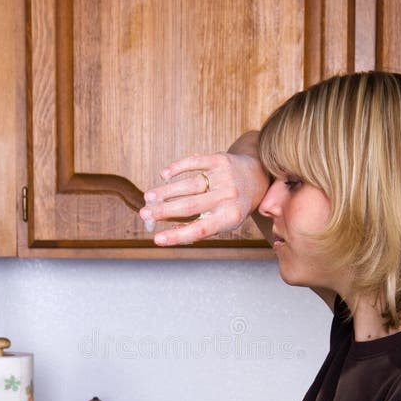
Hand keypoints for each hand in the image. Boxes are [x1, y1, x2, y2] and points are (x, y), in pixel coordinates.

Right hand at [140, 143, 270, 246]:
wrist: (257, 176)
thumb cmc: (234, 204)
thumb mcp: (224, 220)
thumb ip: (200, 227)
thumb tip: (169, 234)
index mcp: (230, 217)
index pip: (200, 229)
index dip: (177, 235)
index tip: (157, 240)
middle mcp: (228, 197)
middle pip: (190, 206)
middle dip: (164, 211)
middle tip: (144, 214)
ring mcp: (224, 177)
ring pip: (189, 185)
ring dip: (166, 191)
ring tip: (148, 197)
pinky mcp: (219, 160)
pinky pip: (195, 163)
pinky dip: (178, 168)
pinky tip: (164, 174)